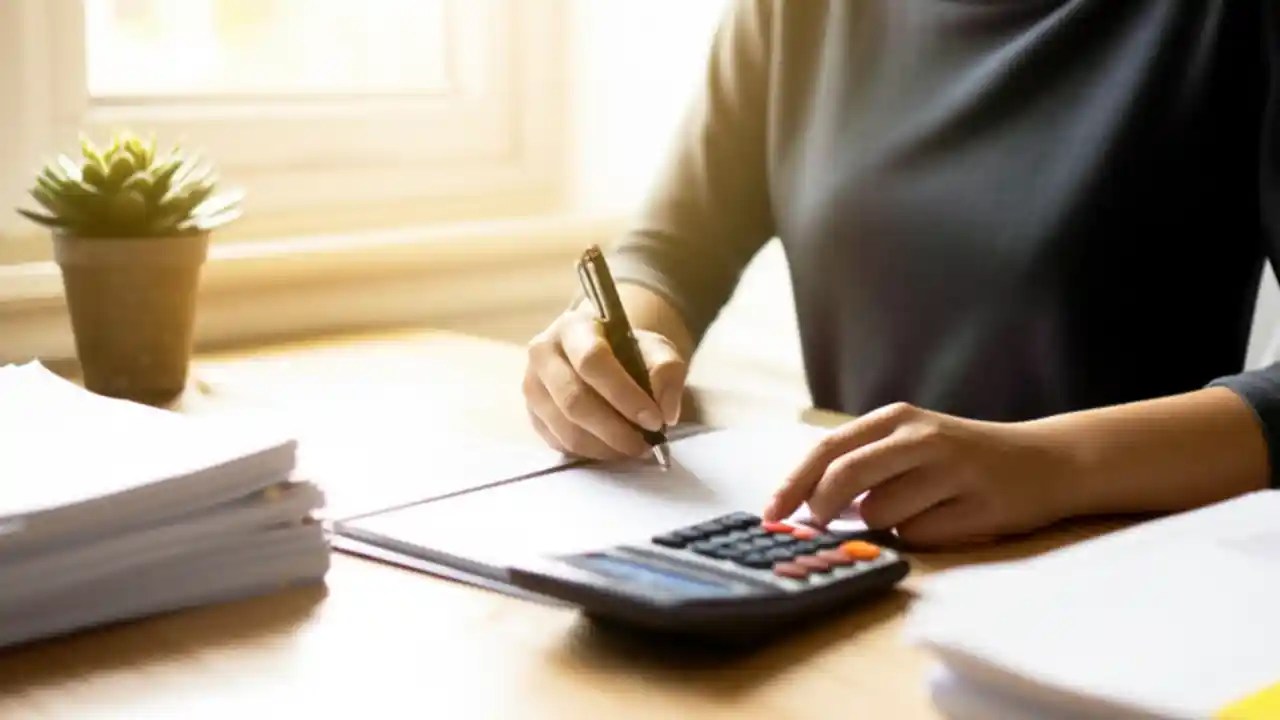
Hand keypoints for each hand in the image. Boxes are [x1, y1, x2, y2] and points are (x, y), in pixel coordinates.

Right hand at [523, 305, 686, 458]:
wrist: (599, 353)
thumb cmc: (626, 349)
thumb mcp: (655, 348)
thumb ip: (667, 371)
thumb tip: (666, 412)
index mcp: (573, 327)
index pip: (592, 361)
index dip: (624, 395)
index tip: (654, 420)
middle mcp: (543, 354)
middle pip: (574, 400)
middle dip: (615, 430)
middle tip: (646, 444)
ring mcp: (532, 387)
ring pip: (566, 429)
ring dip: (606, 447)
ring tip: (634, 448)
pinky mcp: (532, 415)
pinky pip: (560, 444)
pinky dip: (592, 453)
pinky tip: (614, 448)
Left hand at [763, 403, 1077, 547]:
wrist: (1045, 460)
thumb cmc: (961, 456)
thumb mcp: (911, 442)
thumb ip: (863, 462)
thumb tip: (805, 504)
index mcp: (897, 418)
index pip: (829, 449)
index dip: (793, 484)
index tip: (771, 515)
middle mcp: (922, 437)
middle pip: (846, 477)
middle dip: (821, 508)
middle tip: (817, 528)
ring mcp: (952, 470)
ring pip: (881, 513)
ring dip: (882, 525)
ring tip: (914, 511)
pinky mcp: (978, 505)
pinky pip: (920, 536)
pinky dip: (918, 537)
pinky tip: (946, 520)